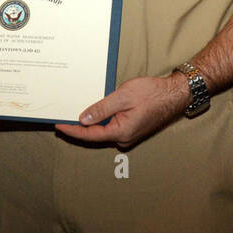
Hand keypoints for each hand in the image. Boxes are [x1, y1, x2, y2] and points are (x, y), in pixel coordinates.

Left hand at [56, 73, 189, 146]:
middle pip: (95, 136)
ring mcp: (128, 135)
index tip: (59, 126)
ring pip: (103, 132)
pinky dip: (100, 122)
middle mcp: (124, 138)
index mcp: (121, 132)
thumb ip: (102, 109)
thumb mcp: (123, 96)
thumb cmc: (152, 93)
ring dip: (89, 125)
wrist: (174, 94)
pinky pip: (111, 128)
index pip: (90, 135)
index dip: (72, 130)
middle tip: (61, 120)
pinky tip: (92, 115)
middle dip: (77, 129)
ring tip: (72, 117)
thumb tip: (83, 119)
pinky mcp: (131, 129)